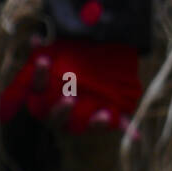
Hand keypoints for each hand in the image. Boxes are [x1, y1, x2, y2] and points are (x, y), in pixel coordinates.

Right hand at [0, 40, 140, 134]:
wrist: (87, 80)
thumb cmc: (65, 70)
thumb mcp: (58, 59)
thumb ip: (48, 50)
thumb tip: (36, 38)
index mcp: (43, 98)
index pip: (37, 86)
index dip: (39, 74)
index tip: (44, 60)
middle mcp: (57, 114)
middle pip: (55, 117)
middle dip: (62, 110)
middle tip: (69, 99)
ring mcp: (77, 122)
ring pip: (82, 127)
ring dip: (93, 123)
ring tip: (103, 115)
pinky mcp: (98, 123)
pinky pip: (110, 126)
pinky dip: (122, 127)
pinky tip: (135, 133)